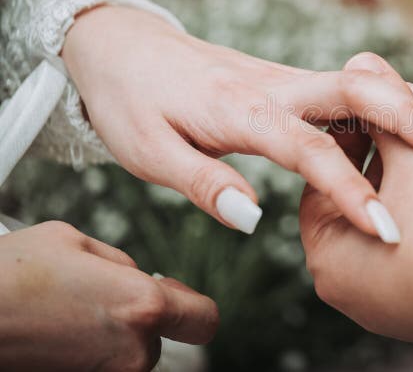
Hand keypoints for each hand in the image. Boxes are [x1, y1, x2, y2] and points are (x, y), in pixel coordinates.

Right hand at [0, 222, 217, 370]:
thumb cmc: (12, 275)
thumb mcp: (75, 242)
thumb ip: (121, 263)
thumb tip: (138, 278)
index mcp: (142, 305)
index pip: (204, 319)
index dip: (195, 308)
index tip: (179, 298)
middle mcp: (132, 350)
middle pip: (159, 337)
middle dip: (138, 317)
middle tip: (98, 299)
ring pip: (129, 353)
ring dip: (113, 335)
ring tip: (69, 313)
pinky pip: (103, 365)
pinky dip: (90, 350)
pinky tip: (60, 330)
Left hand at [61, 7, 412, 236]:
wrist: (127, 48)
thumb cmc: (137, 102)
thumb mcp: (150, 151)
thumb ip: (203, 183)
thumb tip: (254, 219)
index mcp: (245, 109)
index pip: (308, 149)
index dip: (349, 189)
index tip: (388, 228)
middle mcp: (283, 87)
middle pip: (364, 95)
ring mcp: (298, 81)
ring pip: (377, 85)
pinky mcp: (304, 85)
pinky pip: (368, 89)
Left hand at [299, 55, 412, 342]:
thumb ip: (384, 104)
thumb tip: (361, 59)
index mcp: (327, 254)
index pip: (328, 173)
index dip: (364, 128)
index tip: (394, 105)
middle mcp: (349, 287)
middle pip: (372, 194)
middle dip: (409, 151)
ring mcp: (388, 301)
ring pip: (404, 217)